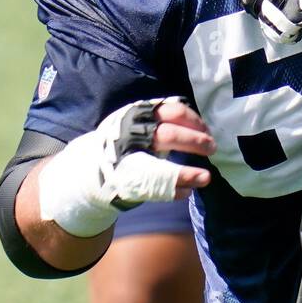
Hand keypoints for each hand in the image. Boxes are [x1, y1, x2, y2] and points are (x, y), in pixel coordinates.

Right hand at [37, 97, 213, 237]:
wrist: (89, 168)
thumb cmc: (125, 143)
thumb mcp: (138, 121)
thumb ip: (161, 119)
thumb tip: (198, 124)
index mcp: (137, 116)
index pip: (171, 111)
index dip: (193, 120)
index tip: (206, 129)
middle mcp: (130, 135)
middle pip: (168, 136)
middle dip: (195, 142)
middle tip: (212, 149)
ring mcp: (126, 160)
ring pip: (161, 168)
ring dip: (187, 174)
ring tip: (205, 178)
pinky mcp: (125, 183)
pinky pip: (155, 189)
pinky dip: (174, 191)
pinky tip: (187, 191)